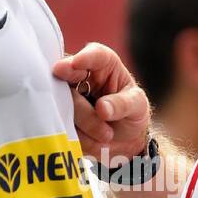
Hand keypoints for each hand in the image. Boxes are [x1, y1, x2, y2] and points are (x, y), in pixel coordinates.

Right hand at [53, 43, 150, 161]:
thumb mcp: (137, 106)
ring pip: (64, 105)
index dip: (85, 58)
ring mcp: (67, 96)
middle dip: (82, 103)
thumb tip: (102, 108)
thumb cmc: (132, 114)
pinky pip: (63, 125)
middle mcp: (81, 75)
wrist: (124, 141)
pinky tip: (96, 142)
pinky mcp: (60, 116)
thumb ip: (123, 104)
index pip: (95, 55)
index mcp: (104, 64)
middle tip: (100, 116)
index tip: (76, 64)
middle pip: (69, 80)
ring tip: (107, 135)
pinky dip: (81, 137)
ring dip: (87, 124)